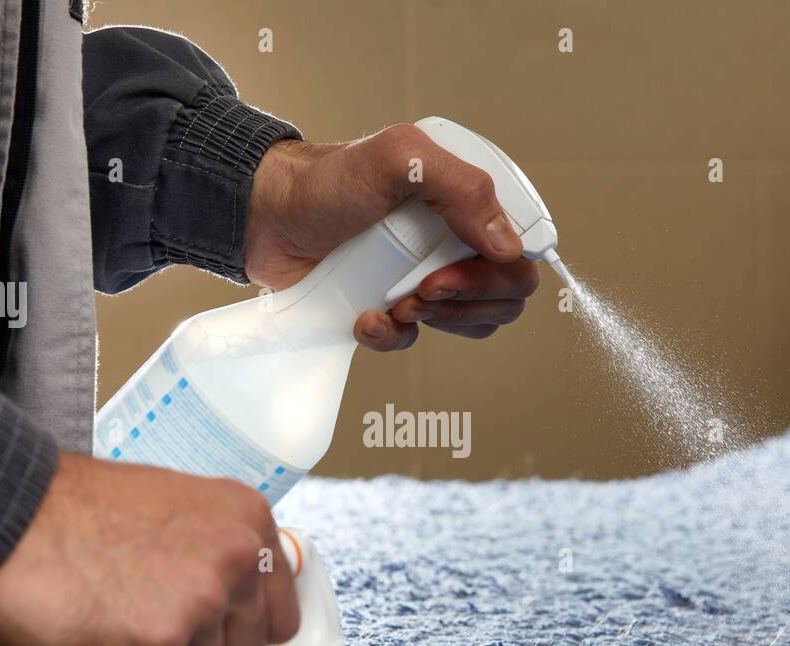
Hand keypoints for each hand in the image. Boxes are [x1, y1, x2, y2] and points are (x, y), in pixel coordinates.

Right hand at [0, 453, 298, 645]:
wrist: (2, 512)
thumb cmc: (70, 511)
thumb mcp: (174, 509)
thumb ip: (214, 556)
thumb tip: (233, 614)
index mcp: (247, 522)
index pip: (280, 618)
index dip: (236, 637)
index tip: (209, 640)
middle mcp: (236, 562)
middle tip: (144, 637)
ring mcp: (198, 607)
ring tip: (106, 637)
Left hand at [245, 125, 540, 351]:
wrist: (265, 218)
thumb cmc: (327, 181)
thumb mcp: (399, 160)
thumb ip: (461, 188)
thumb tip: (509, 247)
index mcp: (468, 202)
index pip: (523, 250)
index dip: (500, 272)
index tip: (453, 269)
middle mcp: (456, 240)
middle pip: (506, 294)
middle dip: (467, 300)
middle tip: (422, 289)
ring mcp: (426, 277)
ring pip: (471, 322)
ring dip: (437, 320)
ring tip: (396, 302)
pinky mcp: (392, 308)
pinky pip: (415, 340)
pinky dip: (392, 336)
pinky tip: (365, 318)